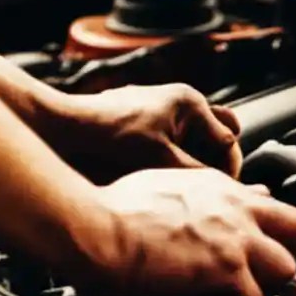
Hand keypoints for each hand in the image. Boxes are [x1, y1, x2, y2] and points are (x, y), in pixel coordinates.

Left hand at [48, 84, 242, 182]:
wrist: (66, 126)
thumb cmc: (112, 138)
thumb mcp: (162, 160)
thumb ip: (198, 174)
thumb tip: (226, 191)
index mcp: (191, 102)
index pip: (228, 141)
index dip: (229, 172)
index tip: (222, 196)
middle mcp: (180, 99)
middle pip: (219, 132)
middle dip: (219, 160)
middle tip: (210, 186)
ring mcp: (162, 106)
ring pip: (197, 137)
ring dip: (197, 159)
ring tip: (185, 184)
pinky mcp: (146, 117)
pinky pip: (175, 138)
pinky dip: (177, 156)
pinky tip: (163, 176)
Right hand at [69, 167, 295, 295]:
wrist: (92, 225)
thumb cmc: (111, 210)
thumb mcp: (163, 187)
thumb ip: (200, 196)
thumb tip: (215, 199)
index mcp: (220, 189)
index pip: (279, 207)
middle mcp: (236, 209)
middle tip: (292, 283)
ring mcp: (234, 238)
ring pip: (283, 271)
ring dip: (265, 293)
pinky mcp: (225, 269)